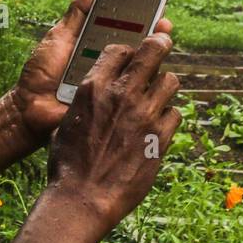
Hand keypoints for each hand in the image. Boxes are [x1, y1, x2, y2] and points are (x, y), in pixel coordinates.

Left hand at [7, 0, 171, 149]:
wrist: (30, 109)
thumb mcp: (59, 35)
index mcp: (99, 45)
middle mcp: (111, 63)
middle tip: (163, 20)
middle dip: (155, 31)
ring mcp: (114, 84)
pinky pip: (133, 92)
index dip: (141, 14)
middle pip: (140, 46)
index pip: (126, 27)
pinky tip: (152, 66)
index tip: (154, 0)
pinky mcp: (113, 103)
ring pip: (142, 68)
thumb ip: (78, 12)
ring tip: (162, 35)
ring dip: (154, 53)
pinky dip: (145, 80)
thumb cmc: (42, 72)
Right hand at [45, 35, 181, 231]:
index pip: (119, 50)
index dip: (128, 51)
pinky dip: (168, 118)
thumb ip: (88, 102)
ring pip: (170, 81)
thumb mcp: (67, 122)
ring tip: (158, 97)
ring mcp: (145, 114)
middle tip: (162, 43)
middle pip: (153, 50)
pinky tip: (158, 127)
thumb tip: (96, 96)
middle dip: (159, 44)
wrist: (83, 199)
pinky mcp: (161, 137)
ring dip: (164, 86)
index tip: (132, 56)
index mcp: (93, 87)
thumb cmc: (69, 164)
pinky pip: (175, 113)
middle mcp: (122, 94)